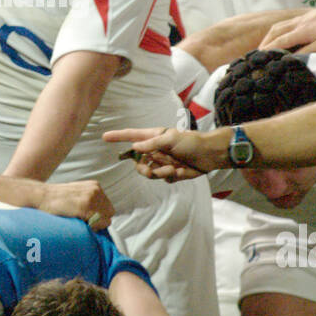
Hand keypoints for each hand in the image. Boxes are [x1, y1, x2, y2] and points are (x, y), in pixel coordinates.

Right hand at [39, 180, 114, 230]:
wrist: (40, 196)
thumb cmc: (56, 200)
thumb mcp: (77, 195)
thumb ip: (89, 202)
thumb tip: (100, 217)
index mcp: (95, 186)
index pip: (108, 207)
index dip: (100, 215)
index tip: (87, 217)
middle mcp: (96, 189)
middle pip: (110, 212)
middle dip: (99, 219)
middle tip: (84, 220)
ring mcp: (91, 197)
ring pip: (106, 219)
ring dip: (95, 223)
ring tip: (79, 220)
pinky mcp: (85, 206)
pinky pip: (99, 223)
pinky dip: (91, 226)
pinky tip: (78, 220)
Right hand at [103, 127, 223, 180]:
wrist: (210, 155)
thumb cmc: (191, 142)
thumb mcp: (171, 139)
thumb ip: (151, 143)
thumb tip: (134, 146)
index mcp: (154, 138)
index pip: (132, 136)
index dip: (118, 136)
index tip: (105, 136)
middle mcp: (155, 150)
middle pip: (138, 161)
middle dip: (143, 168)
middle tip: (152, 169)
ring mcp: (162, 162)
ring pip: (149, 173)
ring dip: (160, 173)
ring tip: (174, 169)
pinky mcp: (170, 173)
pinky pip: (162, 179)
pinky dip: (170, 177)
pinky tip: (180, 172)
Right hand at [259, 1, 315, 52]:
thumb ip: (309, 51)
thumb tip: (293, 58)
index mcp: (303, 30)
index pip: (280, 41)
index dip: (269, 49)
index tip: (260, 57)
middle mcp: (299, 22)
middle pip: (275, 31)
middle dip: (265, 42)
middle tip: (258, 54)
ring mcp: (302, 18)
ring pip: (279, 26)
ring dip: (269, 36)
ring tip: (265, 46)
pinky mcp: (307, 17)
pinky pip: (286, 23)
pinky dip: (277, 31)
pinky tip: (279, 35)